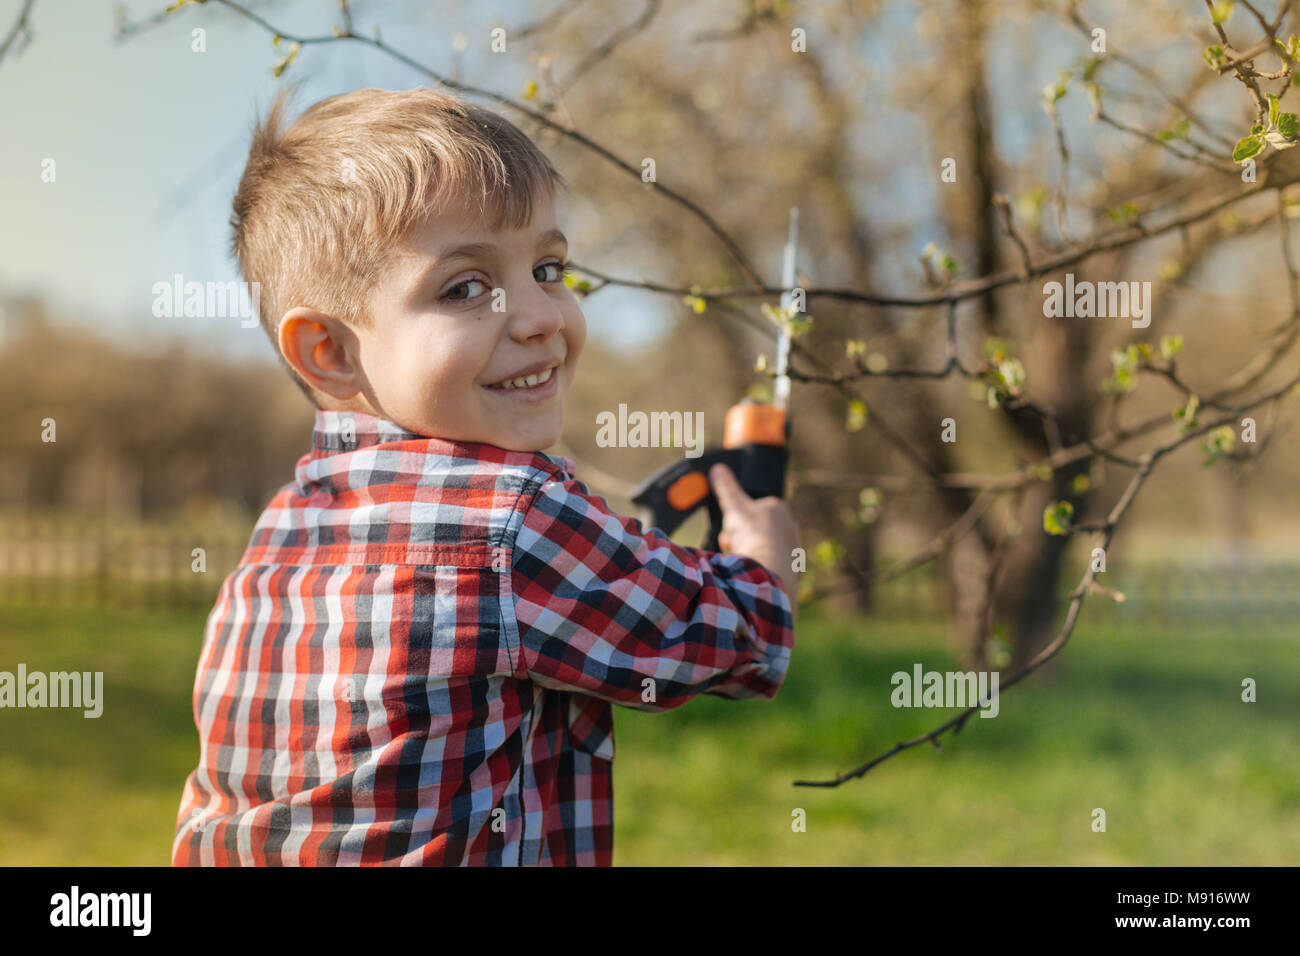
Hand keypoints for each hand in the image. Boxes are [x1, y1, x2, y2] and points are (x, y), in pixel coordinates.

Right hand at [708, 463, 798, 611]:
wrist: (768, 567)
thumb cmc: (753, 533)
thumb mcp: (734, 506)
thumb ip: (726, 487)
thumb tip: (718, 469)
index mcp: (778, 508)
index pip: (755, 507)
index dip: (738, 517)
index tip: (727, 526)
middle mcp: (789, 526)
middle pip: (757, 528)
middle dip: (740, 535)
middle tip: (728, 543)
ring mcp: (791, 548)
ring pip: (762, 546)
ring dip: (747, 550)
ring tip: (736, 557)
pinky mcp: (791, 567)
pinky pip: (769, 563)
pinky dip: (757, 565)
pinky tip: (748, 570)